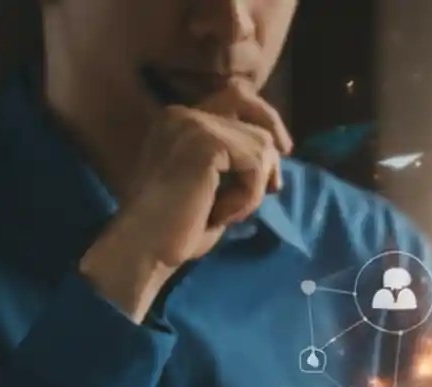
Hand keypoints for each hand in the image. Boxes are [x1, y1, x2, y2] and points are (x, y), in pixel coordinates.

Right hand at [79, 82, 292, 322]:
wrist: (146, 247)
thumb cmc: (178, 226)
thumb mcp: (214, 184)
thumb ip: (237, 159)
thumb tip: (279, 150)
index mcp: (179, 120)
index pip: (237, 94)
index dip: (266, 118)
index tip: (285, 150)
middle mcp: (182, 113)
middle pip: (256, 121)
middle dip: (268, 160)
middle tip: (272, 189)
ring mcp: (193, 124)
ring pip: (262, 146)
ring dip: (254, 187)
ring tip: (226, 212)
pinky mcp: (206, 143)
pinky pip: (255, 165)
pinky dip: (249, 196)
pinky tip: (222, 215)